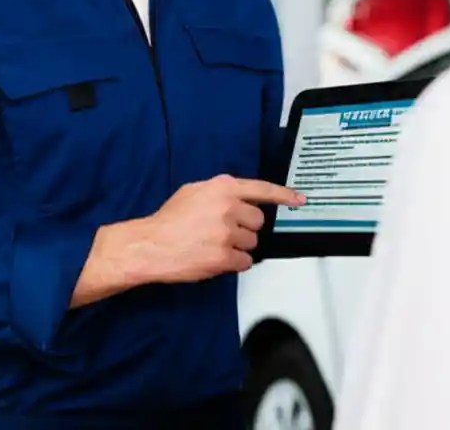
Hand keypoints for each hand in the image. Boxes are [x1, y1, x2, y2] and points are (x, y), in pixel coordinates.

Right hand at [138, 175, 304, 282]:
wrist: (151, 245)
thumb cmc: (169, 220)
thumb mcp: (194, 191)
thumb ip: (221, 192)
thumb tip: (241, 198)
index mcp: (222, 187)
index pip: (262, 189)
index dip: (284, 195)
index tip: (299, 200)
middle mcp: (228, 207)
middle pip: (258, 221)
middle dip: (246, 228)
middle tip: (224, 231)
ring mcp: (227, 232)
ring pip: (252, 243)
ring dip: (238, 247)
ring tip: (213, 245)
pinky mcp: (224, 256)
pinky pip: (245, 262)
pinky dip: (234, 263)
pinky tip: (215, 258)